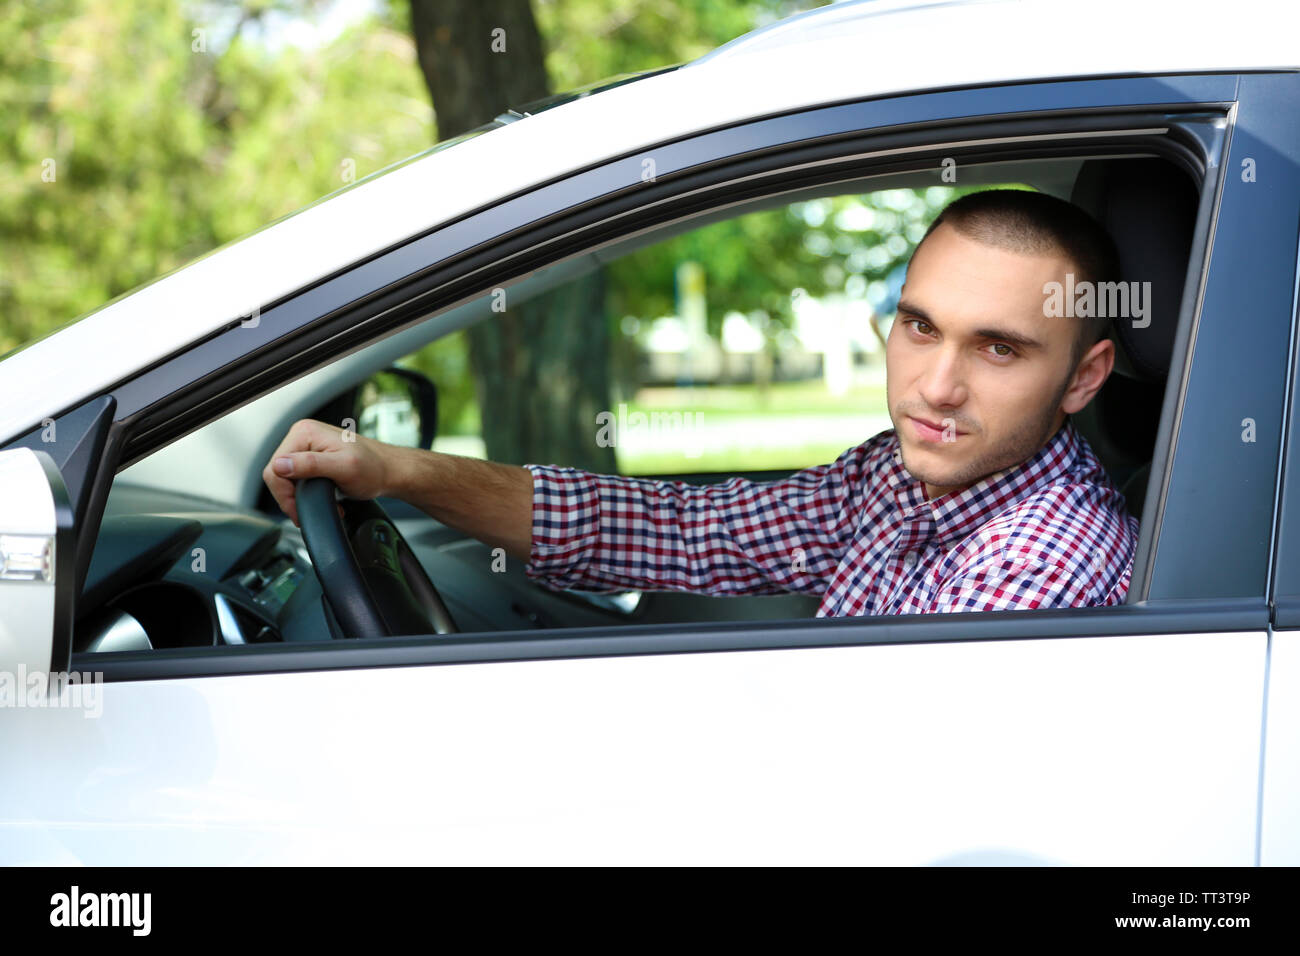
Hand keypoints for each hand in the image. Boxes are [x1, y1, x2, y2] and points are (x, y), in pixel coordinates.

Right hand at [262, 419, 397, 524]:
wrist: (390, 471)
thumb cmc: (374, 468)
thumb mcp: (343, 468)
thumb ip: (310, 465)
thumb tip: (280, 465)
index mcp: (304, 432)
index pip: (274, 467)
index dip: (284, 494)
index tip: (298, 510)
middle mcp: (302, 435)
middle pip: (277, 473)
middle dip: (291, 497)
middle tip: (309, 512)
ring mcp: (306, 446)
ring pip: (285, 479)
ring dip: (299, 497)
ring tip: (323, 503)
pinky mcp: (311, 457)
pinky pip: (295, 478)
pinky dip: (305, 493)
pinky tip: (321, 497)